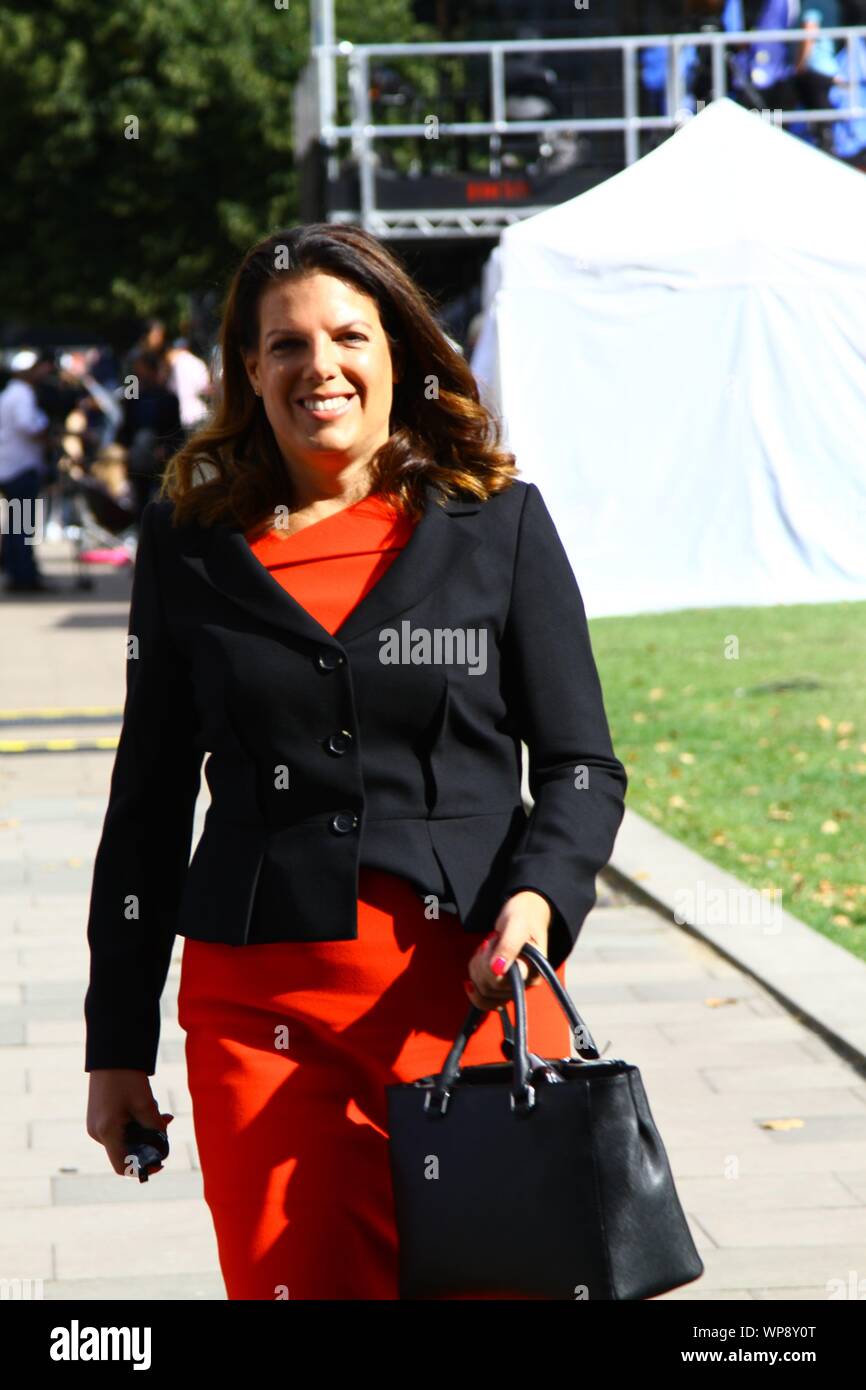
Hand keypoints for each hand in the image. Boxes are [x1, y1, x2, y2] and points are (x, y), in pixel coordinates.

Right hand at [86, 1069, 173, 1176]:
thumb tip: (163, 1147)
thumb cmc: (128, 1078)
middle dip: (148, 1141)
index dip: (143, 1168)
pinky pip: (120, 1129)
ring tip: (155, 1105)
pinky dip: (136, 1122)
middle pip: (127, 1151)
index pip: (123, 1166)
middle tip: (164, 1120)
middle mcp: (97, 1133)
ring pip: (126, 1138)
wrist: (112, 1053)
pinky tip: (147, 1104)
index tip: (161, 1161)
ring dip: (144, 1128)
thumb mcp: (146, 1104)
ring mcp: (96, 1125)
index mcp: (107, 1132)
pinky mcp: (99, 1117)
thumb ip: (155, 1129)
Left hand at [465, 890, 551, 1010]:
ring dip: (477, 970)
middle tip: (489, 942)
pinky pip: (484, 998)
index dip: (487, 965)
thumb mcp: (516, 925)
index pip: (501, 982)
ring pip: (484, 994)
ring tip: (486, 949)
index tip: (489, 942)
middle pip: (490, 988)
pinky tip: (474, 969)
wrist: (524, 914)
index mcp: (533, 971)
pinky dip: (475, 982)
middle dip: (481, 963)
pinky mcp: (503, 987)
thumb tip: (497, 970)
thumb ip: (508, 946)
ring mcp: (513, 987)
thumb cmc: (523, 916)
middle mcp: (525, 984)